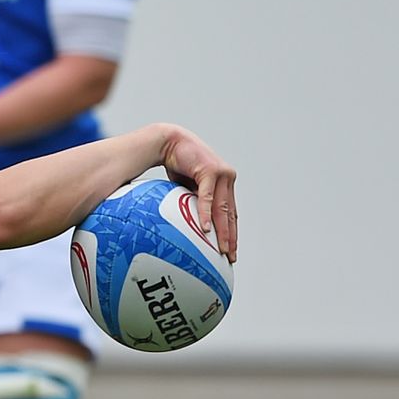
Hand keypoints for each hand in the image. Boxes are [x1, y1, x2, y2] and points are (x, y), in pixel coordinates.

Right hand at [156, 125, 237, 262]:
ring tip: (220, 249)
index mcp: (223, 183)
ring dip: (221, 231)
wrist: (168, 142)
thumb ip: (192, 202)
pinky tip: (206, 229)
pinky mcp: (210, 171)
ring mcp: (221, 174)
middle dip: (230, 237)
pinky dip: (206, 214)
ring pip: (222, 208)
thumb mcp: (186, 188)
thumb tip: (187, 222)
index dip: (230, 232)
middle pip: (230, 214)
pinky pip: (207, 197)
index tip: (229, 249)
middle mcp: (227, 178)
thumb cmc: (176, 164)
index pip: (230, 212)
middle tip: (229, 257)